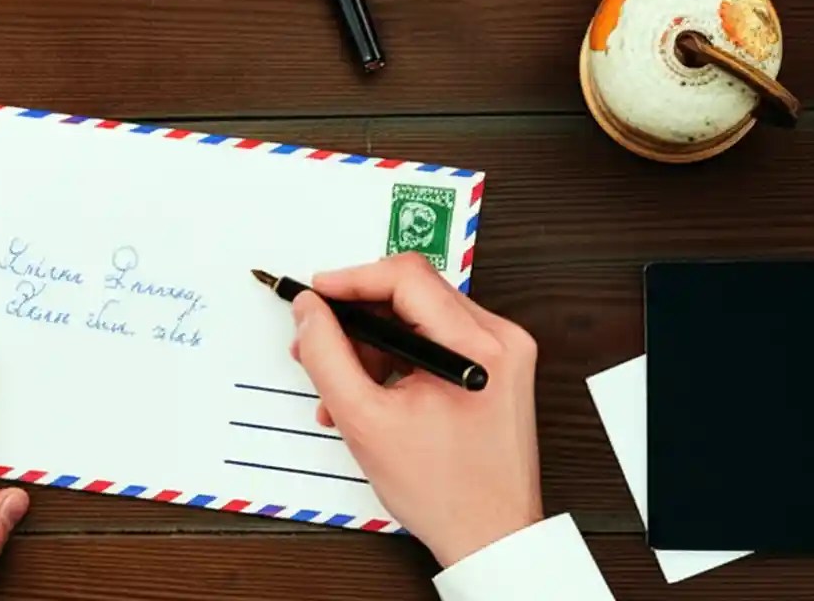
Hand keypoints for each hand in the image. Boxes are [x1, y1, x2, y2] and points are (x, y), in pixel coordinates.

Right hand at [290, 254, 541, 567]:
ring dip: (373, 344)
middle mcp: (500, 340)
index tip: (317, 295)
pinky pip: (437, 343)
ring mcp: (503, 355)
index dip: (351, 280)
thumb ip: (326, 355)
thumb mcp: (364, 420)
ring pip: (421, 319)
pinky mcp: (497, 370)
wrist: (490, 536)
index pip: (405, 276)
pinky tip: (371, 392)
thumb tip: (309, 311)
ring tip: (342, 384)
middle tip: (318, 341)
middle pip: (412, 294)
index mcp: (476, 345)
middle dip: (357, 318)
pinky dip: (398, 360)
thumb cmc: (445, 492)